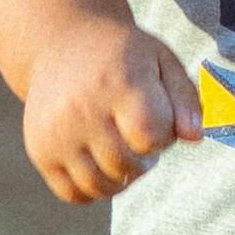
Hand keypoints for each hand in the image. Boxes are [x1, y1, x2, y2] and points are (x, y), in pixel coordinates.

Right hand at [22, 16, 200, 203]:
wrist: (61, 40)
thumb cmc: (122, 55)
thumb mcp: (162, 61)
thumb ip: (186, 99)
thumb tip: (194, 138)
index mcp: (118, 83)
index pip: (151, 136)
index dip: (163, 135)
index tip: (156, 117)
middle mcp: (82, 109)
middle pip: (126, 164)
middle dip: (144, 158)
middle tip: (138, 136)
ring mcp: (56, 132)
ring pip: (99, 186)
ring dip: (121, 178)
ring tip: (121, 151)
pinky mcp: (40, 149)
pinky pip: (72, 193)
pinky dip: (92, 189)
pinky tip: (99, 163)